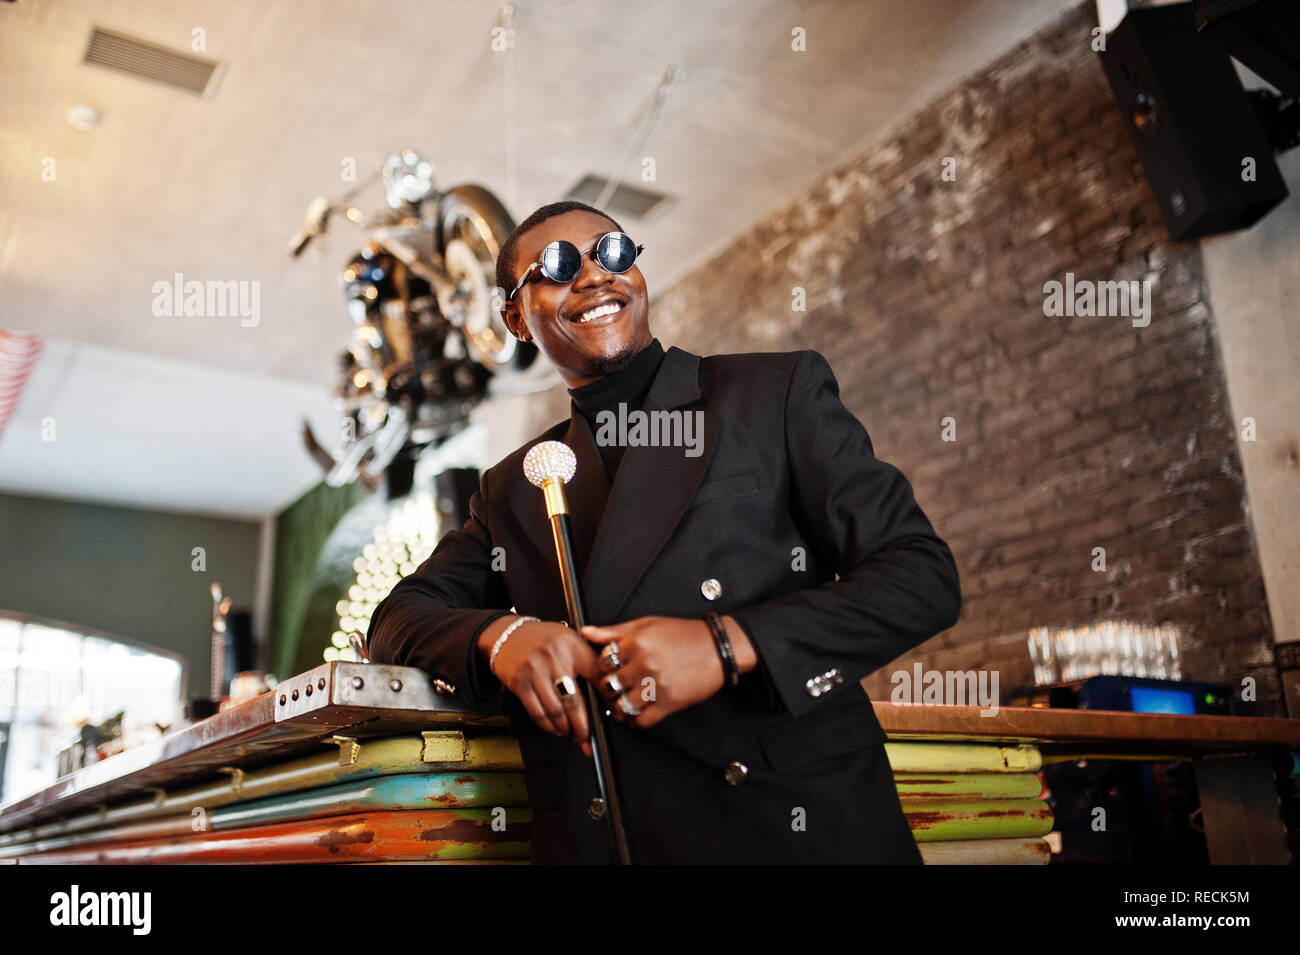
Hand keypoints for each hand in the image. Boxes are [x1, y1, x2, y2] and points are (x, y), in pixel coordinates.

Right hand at [489, 619, 600, 755]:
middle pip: (574, 700)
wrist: (508, 634)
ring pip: (555, 710)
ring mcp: (535, 670)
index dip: (606, 697)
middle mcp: (554, 657)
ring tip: (571, 734)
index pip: (595, 674)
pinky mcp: (519, 682)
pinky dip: (548, 725)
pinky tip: (554, 729)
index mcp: (572, 645)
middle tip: (587, 737)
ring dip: (565, 728)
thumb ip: (587, 659)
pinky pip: (536, 711)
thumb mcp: (569, 640)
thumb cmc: (544, 640)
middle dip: (582, 725)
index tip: (613, 713)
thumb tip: (605, 692)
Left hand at [581, 616, 725, 728]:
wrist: (718, 647)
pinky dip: (636, 722)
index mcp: (635, 643)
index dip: (601, 669)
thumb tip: (585, 632)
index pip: (602, 662)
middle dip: (608, 690)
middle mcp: (643, 664)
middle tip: (612, 690)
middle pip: (609, 685)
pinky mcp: (669, 703)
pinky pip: (642, 721)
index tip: (607, 672)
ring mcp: (656, 685)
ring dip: (619, 708)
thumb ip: (614, 631)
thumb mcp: (646, 624)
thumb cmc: (683, 634)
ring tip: (623, 704)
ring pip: (622, 706)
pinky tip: (637, 714)